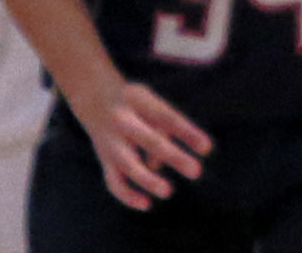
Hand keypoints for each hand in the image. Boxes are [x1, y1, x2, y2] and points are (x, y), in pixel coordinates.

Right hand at [73, 77, 211, 208]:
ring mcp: (112, 142)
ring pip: (129, 165)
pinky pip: (114, 182)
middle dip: (174, 157)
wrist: (94, 97)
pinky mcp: (104, 160)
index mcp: (139, 100)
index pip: (167, 117)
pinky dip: (128, 195)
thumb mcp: (149, 101)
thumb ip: (163, 126)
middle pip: (151, 140)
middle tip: (197, 172)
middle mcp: (123, 121)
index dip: (187, 132)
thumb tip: (159, 164)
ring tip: (168, 191)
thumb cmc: (135, 102)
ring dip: (149, 180)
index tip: (207, 148)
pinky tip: (146, 204)